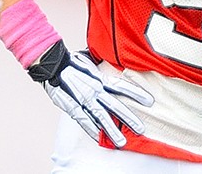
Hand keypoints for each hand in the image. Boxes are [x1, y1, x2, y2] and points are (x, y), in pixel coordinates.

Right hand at [28, 41, 153, 146]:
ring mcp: (84, 100)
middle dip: (128, 118)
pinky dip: (91, 130)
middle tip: (141, 129)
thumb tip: (115, 58)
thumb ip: (103, 64)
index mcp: (100, 78)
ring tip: (122, 142)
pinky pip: (84, 120)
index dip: (136, 93)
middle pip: (115, 106)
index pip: (121, 86)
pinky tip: (100, 138)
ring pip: (101, 117)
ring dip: (112, 130)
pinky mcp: (72, 107)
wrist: (51, 64)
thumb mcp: (91, 60)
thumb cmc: (72, 61)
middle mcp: (94, 90)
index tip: (150, 101)